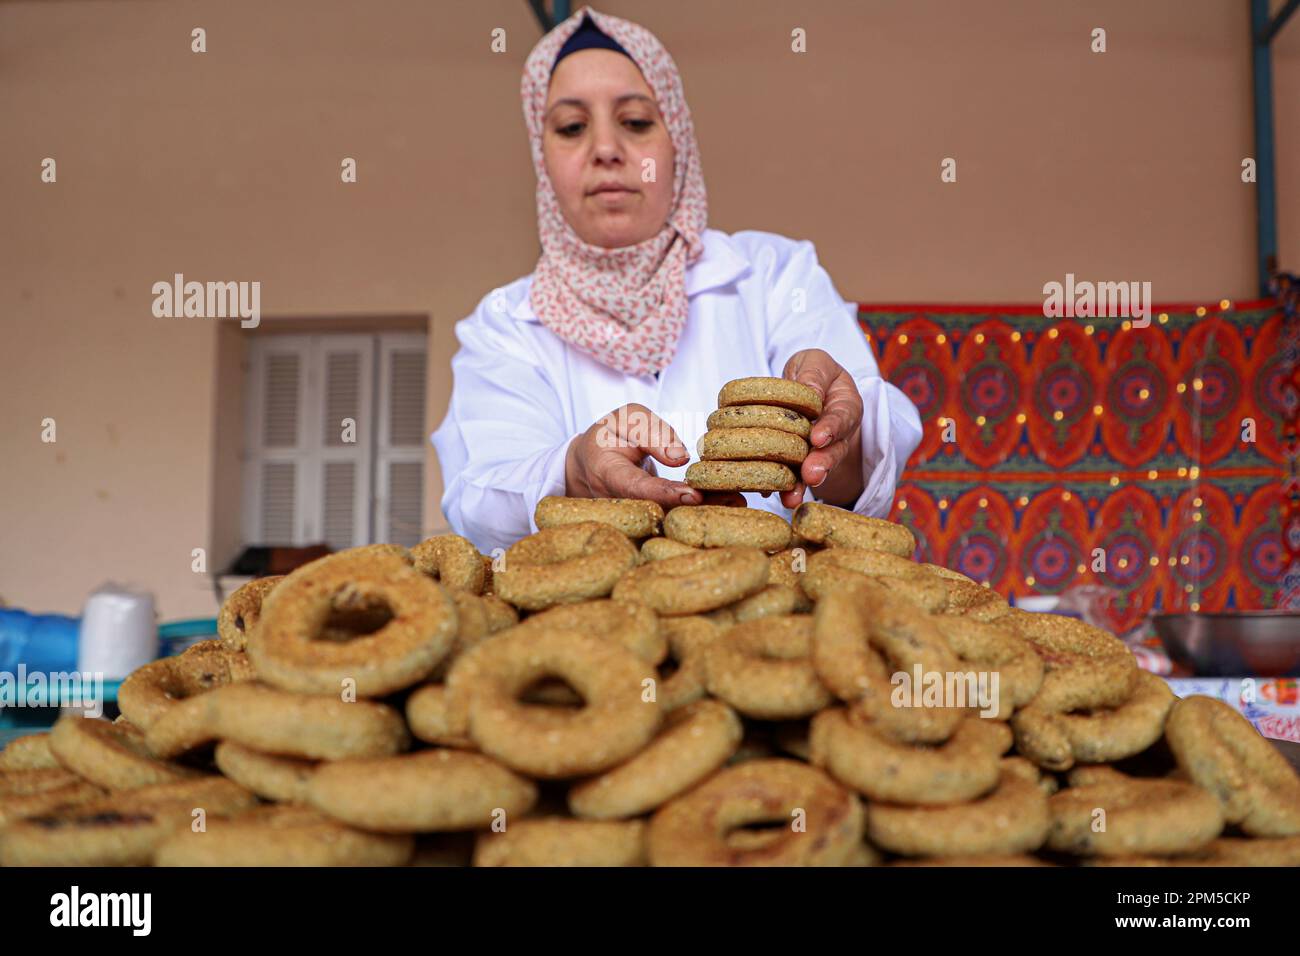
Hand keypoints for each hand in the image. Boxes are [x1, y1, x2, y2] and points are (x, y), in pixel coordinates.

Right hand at [565, 403, 745, 510]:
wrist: (592, 462)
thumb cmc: (611, 435)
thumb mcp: (626, 419)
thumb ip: (652, 432)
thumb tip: (681, 457)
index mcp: (608, 474)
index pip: (636, 487)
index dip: (665, 493)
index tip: (693, 494)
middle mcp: (621, 503)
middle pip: (660, 509)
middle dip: (696, 508)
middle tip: (732, 499)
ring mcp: (636, 515)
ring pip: (671, 516)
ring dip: (706, 511)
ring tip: (739, 501)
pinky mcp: (651, 517)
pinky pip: (676, 515)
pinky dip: (704, 510)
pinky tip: (731, 503)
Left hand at [773, 349, 864, 509]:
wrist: (806, 391)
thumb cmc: (811, 373)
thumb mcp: (814, 363)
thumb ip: (814, 375)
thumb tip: (810, 392)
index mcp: (845, 405)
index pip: (842, 417)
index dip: (831, 428)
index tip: (818, 438)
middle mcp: (836, 433)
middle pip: (832, 451)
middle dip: (821, 464)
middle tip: (812, 475)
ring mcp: (819, 452)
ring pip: (814, 469)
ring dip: (802, 484)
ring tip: (791, 498)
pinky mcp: (799, 463)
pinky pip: (793, 476)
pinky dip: (782, 486)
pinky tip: (769, 494)